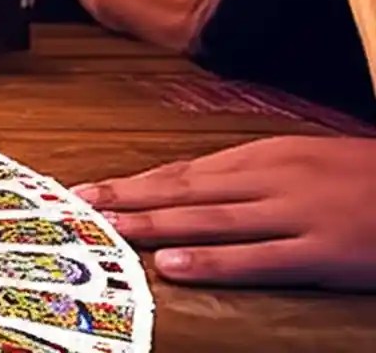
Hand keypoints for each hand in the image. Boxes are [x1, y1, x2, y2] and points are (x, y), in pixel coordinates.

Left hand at [74, 136, 375, 290]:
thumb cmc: (368, 178)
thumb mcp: (307, 161)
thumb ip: (254, 174)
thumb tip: (196, 188)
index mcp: (267, 155)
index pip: (184, 171)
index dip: (134, 183)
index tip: (90, 190)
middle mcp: (272, 177)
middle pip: (183, 191)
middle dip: (126, 198)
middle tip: (75, 207)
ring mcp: (297, 213)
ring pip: (208, 221)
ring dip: (152, 226)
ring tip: (105, 231)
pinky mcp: (324, 250)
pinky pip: (258, 258)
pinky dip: (212, 263)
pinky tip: (172, 267)